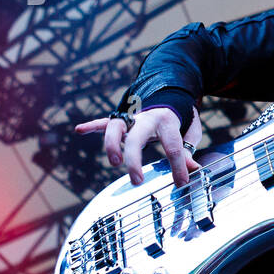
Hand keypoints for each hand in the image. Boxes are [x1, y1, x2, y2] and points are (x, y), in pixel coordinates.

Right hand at [75, 106, 202, 187]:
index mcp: (168, 120)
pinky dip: (92, 126)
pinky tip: (79, 130)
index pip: (173, 146)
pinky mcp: (121, 118)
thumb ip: (189, 148)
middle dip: (134, 159)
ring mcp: (132, 117)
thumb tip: (194, 169)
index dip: (178, 166)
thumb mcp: (191, 129)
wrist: (168, 91)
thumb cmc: (179, 116)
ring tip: (113, 162)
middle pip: (137, 138)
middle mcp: (147, 118)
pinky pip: (105, 121)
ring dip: (111, 144)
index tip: (181, 182)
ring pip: (116, 127)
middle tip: (137, 181)